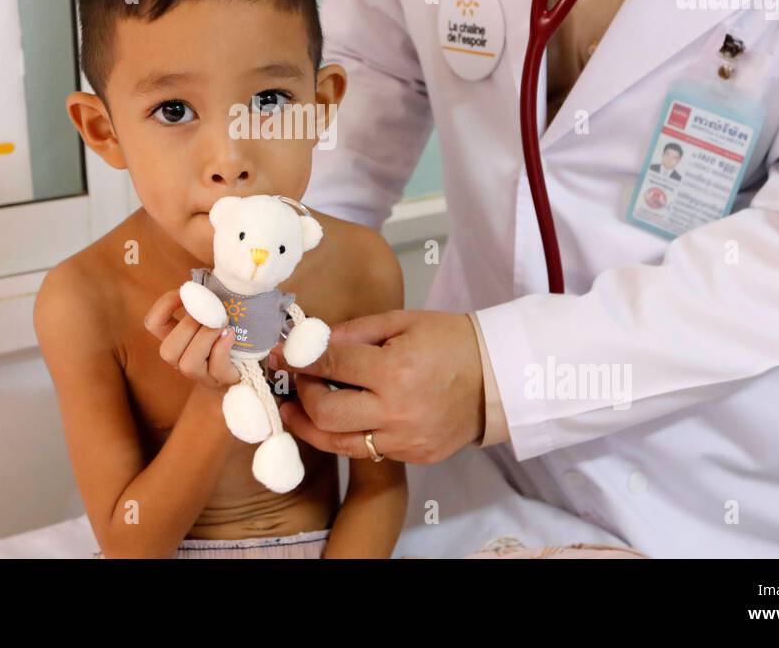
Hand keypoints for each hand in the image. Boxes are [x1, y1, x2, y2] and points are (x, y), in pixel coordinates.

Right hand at [144, 289, 240, 389]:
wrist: (247, 364)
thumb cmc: (227, 333)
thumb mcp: (212, 315)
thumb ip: (204, 300)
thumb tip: (205, 278)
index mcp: (176, 338)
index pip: (153, 324)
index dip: (164, 305)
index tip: (185, 291)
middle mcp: (182, 359)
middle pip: (167, 350)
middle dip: (188, 326)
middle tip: (209, 313)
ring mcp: (201, 374)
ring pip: (187, 364)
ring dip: (205, 338)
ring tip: (222, 324)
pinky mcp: (222, 380)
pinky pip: (216, 368)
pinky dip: (222, 348)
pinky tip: (231, 334)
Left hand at [268, 310, 483, 464]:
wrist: (499, 377)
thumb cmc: (451, 340)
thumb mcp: (403, 322)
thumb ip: (355, 332)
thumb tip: (314, 342)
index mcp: (394, 370)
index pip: (330, 364)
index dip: (298, 358)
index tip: (280, 354)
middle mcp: (396, 411)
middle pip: (325, 412)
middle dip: (301, 394)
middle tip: (296, 380)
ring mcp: (405, 440)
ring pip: (338, 443)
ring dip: (310, 425)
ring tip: (295, 411)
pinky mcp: (413, 457)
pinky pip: (366, 451)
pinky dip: (345, 436)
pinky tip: (337, 420)